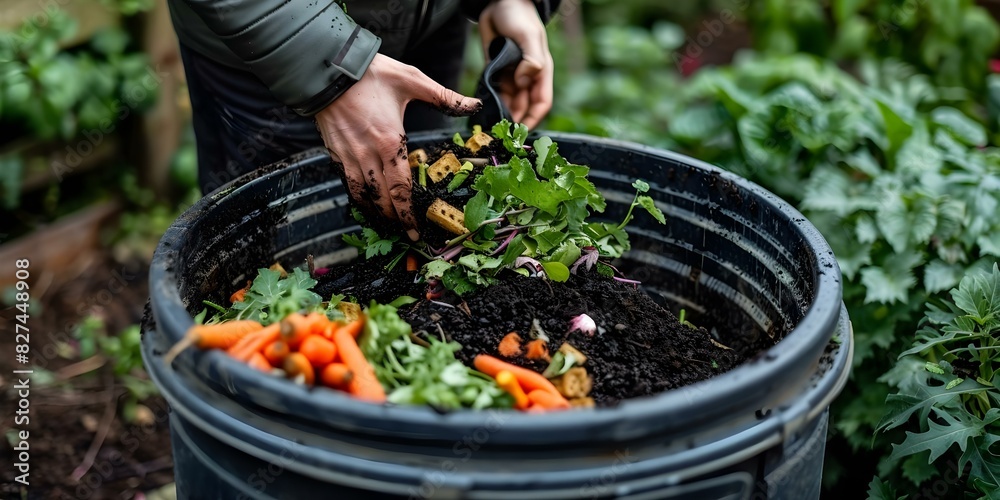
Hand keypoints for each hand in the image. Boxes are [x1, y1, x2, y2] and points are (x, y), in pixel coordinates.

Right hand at [315, 54, 480, 240]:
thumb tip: (475, 104)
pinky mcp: (335, 153)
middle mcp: (368, 154)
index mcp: (390, 141)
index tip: (415, 231)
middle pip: (382, 199)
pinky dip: (359, 197)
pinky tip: (367, 201)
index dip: (408, 213)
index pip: (401, 188)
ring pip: (363, 196)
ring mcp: (349, 156)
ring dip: (377, 212)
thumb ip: (445, 97)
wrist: (329, 67)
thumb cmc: (372, 73)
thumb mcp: (413, 79)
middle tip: (406, 232)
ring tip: (389, 222)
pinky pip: (347, 183)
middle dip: (395, 219)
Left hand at [478, 0, 553, 128]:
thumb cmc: (520, 16)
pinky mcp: (496, 71)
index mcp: (540, 71)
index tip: (520, 132)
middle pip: (522, 107)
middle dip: (513, 121)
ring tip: (489, 126)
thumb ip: (531, 60)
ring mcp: (511, 75)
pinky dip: (489, 102)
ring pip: (507, 102)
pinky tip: (481, 111)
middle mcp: (527, 77)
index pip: (541, 103)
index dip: (533, 119)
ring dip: (500, 114)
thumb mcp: (528, 37)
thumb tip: (524, 81)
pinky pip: (494, 92)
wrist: (500, 1)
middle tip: (499, 133)